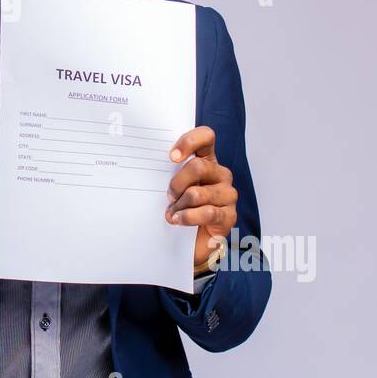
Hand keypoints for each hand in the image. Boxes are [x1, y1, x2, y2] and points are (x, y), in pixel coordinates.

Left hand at [163, 126, 237, 271]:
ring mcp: (227, 194)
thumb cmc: (179, 207)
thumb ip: (169, 173)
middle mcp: (220, 174)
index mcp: (207, 160)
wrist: (190, 241)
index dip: (190, 142)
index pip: (206, 136)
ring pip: (198, 193)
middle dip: (176, 183)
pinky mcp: (229, 215)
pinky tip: (178, 221)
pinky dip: (187, 218)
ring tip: (171, 213)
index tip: (172, 157)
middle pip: (198, 167)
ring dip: (179, 205)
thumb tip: (147, 163)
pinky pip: (206, 212)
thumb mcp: (173, 186)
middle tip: (168, 196)